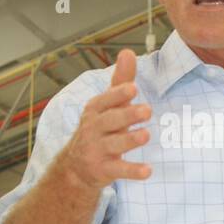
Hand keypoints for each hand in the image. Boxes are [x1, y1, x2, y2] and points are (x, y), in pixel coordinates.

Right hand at [62, 49, 151, 189]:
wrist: (75, 167)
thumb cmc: (99, 128)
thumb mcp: (107, 105)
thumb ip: (120, 80)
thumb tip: (128, 52)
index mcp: (95, 110)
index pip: (105, 100)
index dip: (118, 94)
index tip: (133, 88)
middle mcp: (94, 129)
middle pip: (110, 121)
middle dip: (127, 115)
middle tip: (147, 110)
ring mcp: (97, 150)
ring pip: (114, 144)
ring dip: (130, 140)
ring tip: (146, 135)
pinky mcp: (104, 170)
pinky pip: (119, 170)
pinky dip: (132, 171)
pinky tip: (147, 171)